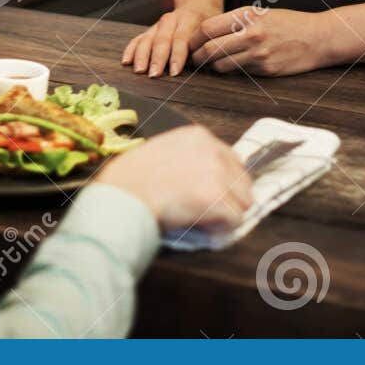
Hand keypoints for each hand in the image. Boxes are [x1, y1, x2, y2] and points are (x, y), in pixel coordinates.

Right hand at [93, 125, 253, 231]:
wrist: (122, 196)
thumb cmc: (130, 179)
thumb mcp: (161, 151)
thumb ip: (187, 158)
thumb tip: (202, 178)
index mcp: (199, 135)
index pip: (232, 161)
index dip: (223, 182)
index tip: (208, 194)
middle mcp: (214, 149)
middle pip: (243, 181)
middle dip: (228, 198)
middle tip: (203, 210)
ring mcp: (218, 173)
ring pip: (243, 202)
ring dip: (225, 213)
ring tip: (199, 217)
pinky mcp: (217, 198)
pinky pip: (235, 221)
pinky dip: (220, 229)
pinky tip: (200, 226)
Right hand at [120, 2, 217, 77]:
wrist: (197, 6)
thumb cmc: (207, 25)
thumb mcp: (212, 32)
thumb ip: (206, 47)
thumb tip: (203, 65)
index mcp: (190, 19)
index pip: (181, 38)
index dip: (178, 56)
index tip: (174, 71)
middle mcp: (171, 20)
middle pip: (162, 39)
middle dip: (157, 58)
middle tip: (154, 74)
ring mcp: (158, 25)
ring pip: (147, 39)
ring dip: (142, 56)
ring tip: (139, 70)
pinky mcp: (150, 30)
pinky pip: (138, 39)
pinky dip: (131, 50)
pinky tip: (126, 61)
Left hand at [190, 5, 337, 75]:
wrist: (318, 37)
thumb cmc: (288, 23)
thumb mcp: (261, 13)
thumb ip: (236, 21)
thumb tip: (208, 32)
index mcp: (248, 15)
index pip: (208, 27)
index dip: (195, 37)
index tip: (191, 42)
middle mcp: (251, 33)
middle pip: (210, 48)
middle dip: (197, 56)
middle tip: (194, 58)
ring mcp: (259, 53)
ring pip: (221, 65)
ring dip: (213, 66)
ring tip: (211, 63)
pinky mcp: (266, 69)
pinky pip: (239, 72)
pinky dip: (231, 70)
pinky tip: (232, 66)